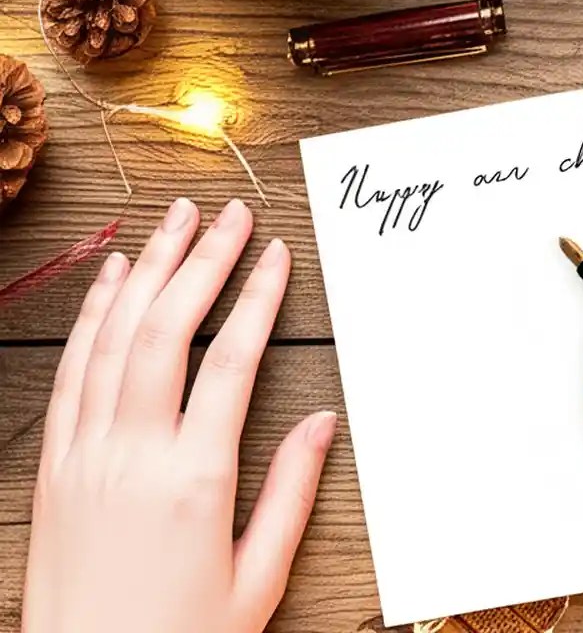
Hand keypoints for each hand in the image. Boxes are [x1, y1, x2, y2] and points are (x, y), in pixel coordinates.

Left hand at [22, 198, 336, 632]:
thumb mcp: (256, 578)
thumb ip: (291, 493)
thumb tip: (319, 422)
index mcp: (194, 480)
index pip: (230, 361)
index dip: (256, 298)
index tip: (276, 253)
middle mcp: (132, 454)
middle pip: (168, 330)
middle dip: (202, 261)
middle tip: (229, 213)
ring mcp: (84, 454)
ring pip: (113, 338)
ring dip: (147, 271)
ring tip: (175, 222)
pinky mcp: (54, 465)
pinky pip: (71, 371)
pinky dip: (92, 317)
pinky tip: (112, 280)